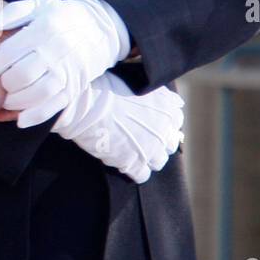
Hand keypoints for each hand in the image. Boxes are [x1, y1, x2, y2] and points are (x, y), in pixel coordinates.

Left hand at [0, 0, 130, 127]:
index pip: (9, 52)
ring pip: (37, 94)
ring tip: (4, 99)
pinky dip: (35, 116)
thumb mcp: (37, 6)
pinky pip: (54, 106)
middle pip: (21, 76)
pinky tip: (20, 119)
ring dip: (15, 102)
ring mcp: (67, 71)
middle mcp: (56, 51)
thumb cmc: (61, 16)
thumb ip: (11, 14)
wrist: (100, 27)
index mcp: (42, 30)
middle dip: (1, 85)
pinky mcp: (75, 86)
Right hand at [51, 72, 184, 182]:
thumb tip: (173, 101)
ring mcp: (150, 150)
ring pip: (158, 161)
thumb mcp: (136, 83)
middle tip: (136, 134)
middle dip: (155, 140)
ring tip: (129, 148)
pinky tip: (121, 160)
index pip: (175, 121)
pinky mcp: (134, 164)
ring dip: (146, 156)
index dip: (161, 121)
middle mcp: (164, 132)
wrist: (84, 102)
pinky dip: (133, 170)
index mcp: (167, 110)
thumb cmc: (105, 87)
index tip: (148, 120)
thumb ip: (158, 96)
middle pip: (168, 144)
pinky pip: (142, 175)